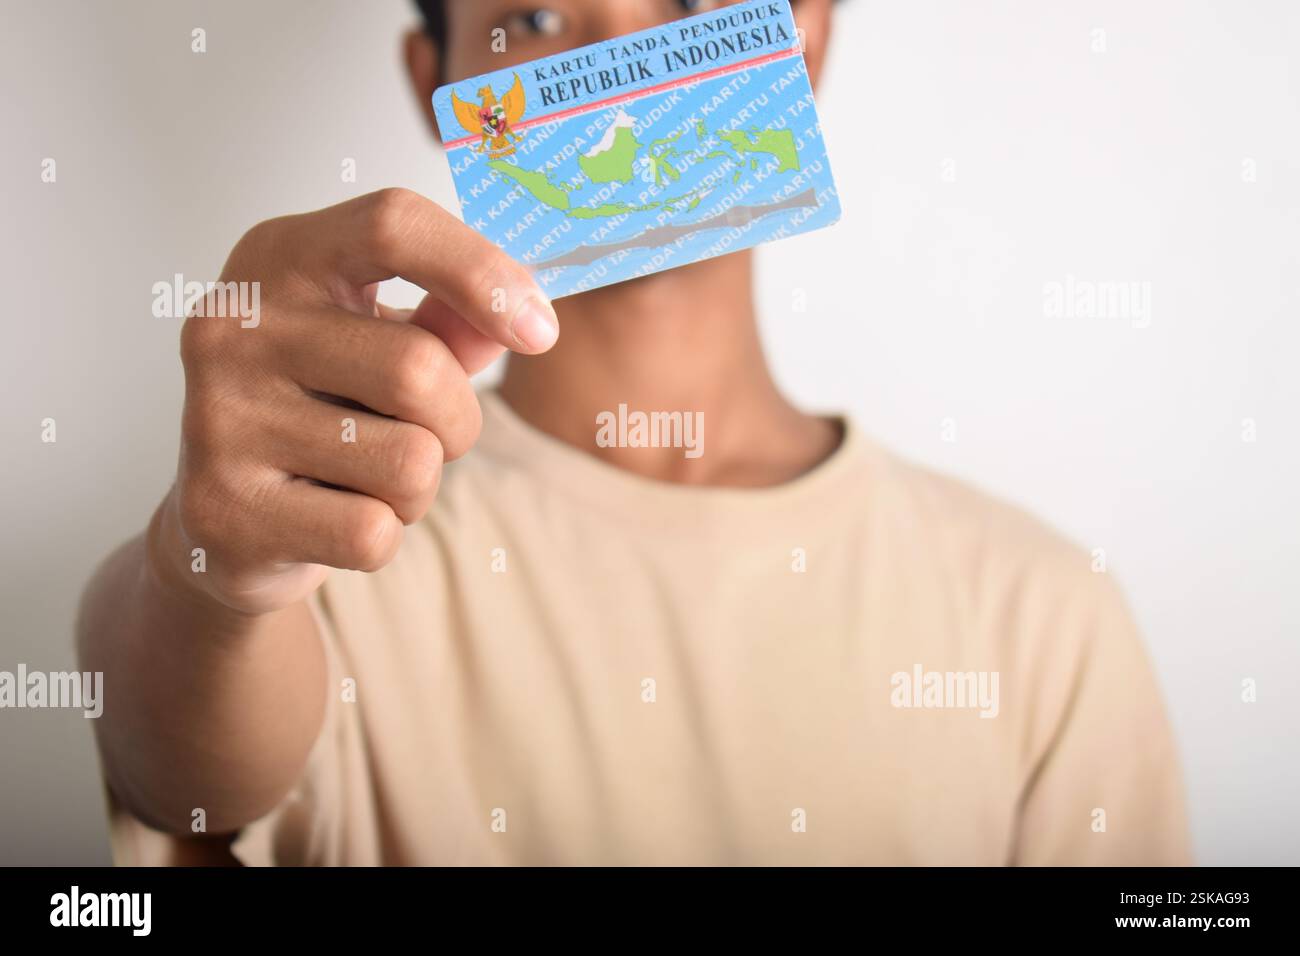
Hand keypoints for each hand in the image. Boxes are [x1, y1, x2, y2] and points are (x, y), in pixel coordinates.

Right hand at [161, 188, 557, 613]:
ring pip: (410, 462)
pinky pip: (373, 532)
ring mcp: (219, 416)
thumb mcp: (380, 343)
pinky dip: (382, 536)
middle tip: (425, 434)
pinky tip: (332, 517)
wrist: (225, 519)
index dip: (482, 272)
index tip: (539, 330)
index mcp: (280, 258)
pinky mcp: (225, 508)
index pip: (393, 225)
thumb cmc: (321, 410)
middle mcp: (234, 325)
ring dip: (418, 486)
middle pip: (420, 369)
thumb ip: (448, 324)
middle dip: (458, 421)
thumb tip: (518, 319)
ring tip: (362, 475)